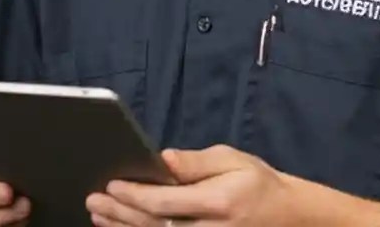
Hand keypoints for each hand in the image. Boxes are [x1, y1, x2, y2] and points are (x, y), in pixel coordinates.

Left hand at [86, 145, 292, 226]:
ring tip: (99, 217)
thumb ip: (197, 162)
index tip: (111, 186)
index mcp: (217, 203)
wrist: (286, 217)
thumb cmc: (256, 183)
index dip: (135, 196)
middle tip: (93, 201)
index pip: (165, 204)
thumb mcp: (232, 160)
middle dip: (120, 213)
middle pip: (154, 226)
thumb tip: (164, 159)